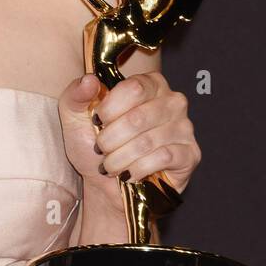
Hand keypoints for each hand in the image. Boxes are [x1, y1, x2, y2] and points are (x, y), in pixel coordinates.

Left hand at [57, 71, 199, 193]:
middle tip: (101, 149)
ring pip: (147, 142)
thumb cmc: (94, 146)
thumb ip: (76, 95)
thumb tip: (89, 81)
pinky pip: (163, 158)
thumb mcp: (75, 118)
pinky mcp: (190, 154)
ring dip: (119, 159)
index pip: (133, 88)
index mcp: (149, 84)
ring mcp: (184, 128)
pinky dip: (137, 170)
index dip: (109, 109)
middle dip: (110, 140)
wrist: (105, 185)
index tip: (97, 122)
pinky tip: (129, 174)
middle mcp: (172, 101)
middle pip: (138, 118)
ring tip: (111, 165)